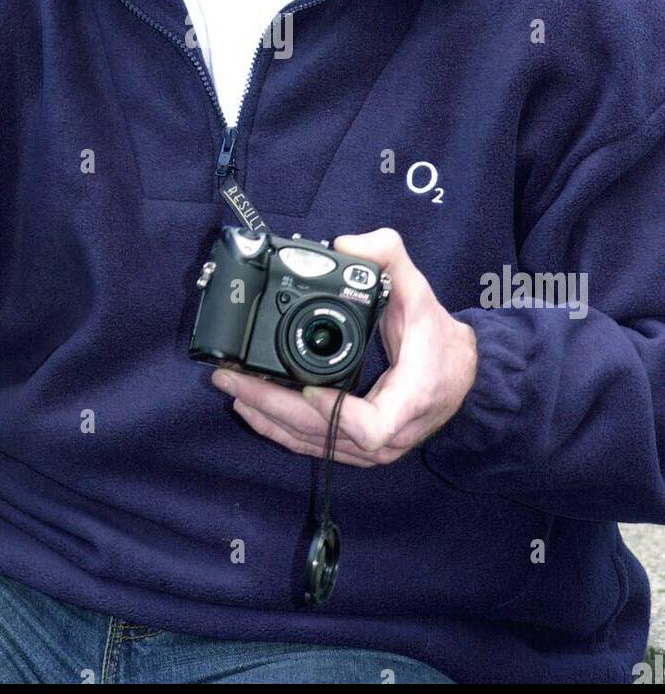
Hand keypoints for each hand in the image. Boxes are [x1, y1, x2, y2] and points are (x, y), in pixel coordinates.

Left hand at [211, 228, 477, 466]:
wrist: (461, 375)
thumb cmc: (439, 338)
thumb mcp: (421, 291)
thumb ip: (390, 257)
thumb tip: (345, 243)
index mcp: (409, 399)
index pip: (371, 427)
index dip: (335, 412)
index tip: (307, 387)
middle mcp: (389, 435)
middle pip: (322, 435)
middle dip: (271, 405)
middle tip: (231, 378)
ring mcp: (372, 449)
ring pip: (311, 443)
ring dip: (267, 417)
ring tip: (231, 388)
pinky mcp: (358, 449)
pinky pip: (313, 445)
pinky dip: (279, 428)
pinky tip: (252, 410)